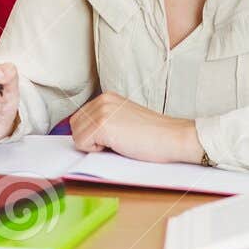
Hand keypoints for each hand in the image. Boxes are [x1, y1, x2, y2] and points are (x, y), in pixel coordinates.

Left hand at [69, 92, 203, 164]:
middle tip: (115, 142)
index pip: (80, 118)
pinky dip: (96, 151)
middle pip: (75, 126)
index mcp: (107, 97)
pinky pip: (82, 144)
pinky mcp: (102, 125)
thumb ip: (106, 120)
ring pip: (77, 136)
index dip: (92, 134)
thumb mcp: (125, 119)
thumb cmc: (154, 135)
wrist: (173, 137)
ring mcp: (101, 112)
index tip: (111, 138)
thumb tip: (84, 134)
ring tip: (118, 143)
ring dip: (93, 145)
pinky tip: (118, 145)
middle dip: (89, 139)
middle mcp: (102, 100)